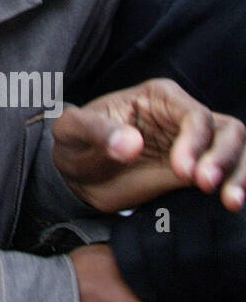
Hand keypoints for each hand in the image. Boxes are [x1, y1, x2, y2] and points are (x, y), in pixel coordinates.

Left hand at [54, 77, 245, 212]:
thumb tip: (132, 144)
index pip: (193, 114)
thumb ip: (98, 131)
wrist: (79, 175)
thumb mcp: (72, 131)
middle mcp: (183, 116)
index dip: (195, 141)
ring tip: (231, 202)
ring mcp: (196, 144)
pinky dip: (239, 184)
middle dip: (222, 158)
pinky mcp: (199, 170)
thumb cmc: (76, 143)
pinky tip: (233, 203)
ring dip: (239, 173)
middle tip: (204, 186)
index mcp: (158, 98)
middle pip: (225, 130)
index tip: (183, 172)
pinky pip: (231, 172)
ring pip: (236, 148)